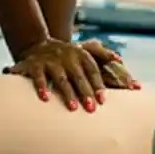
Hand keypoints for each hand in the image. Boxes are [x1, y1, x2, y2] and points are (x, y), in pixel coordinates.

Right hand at [4, 37, 127, 110]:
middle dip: (85, 92)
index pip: (92, 70)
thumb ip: (102, 54)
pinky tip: (45, 98)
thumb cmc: (67, 53)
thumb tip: (119, 59)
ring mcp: (51, 61)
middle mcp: (67, 57)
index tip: (102, 100)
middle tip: (91, 108)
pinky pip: (39, 77)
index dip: (97, 84)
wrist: (37, 44)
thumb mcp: (84, 49)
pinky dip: (42, 86)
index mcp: (80, 55)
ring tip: (73, 107)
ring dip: (67, 92)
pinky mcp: (35, 65)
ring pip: (61, 78)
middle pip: (78, 76)